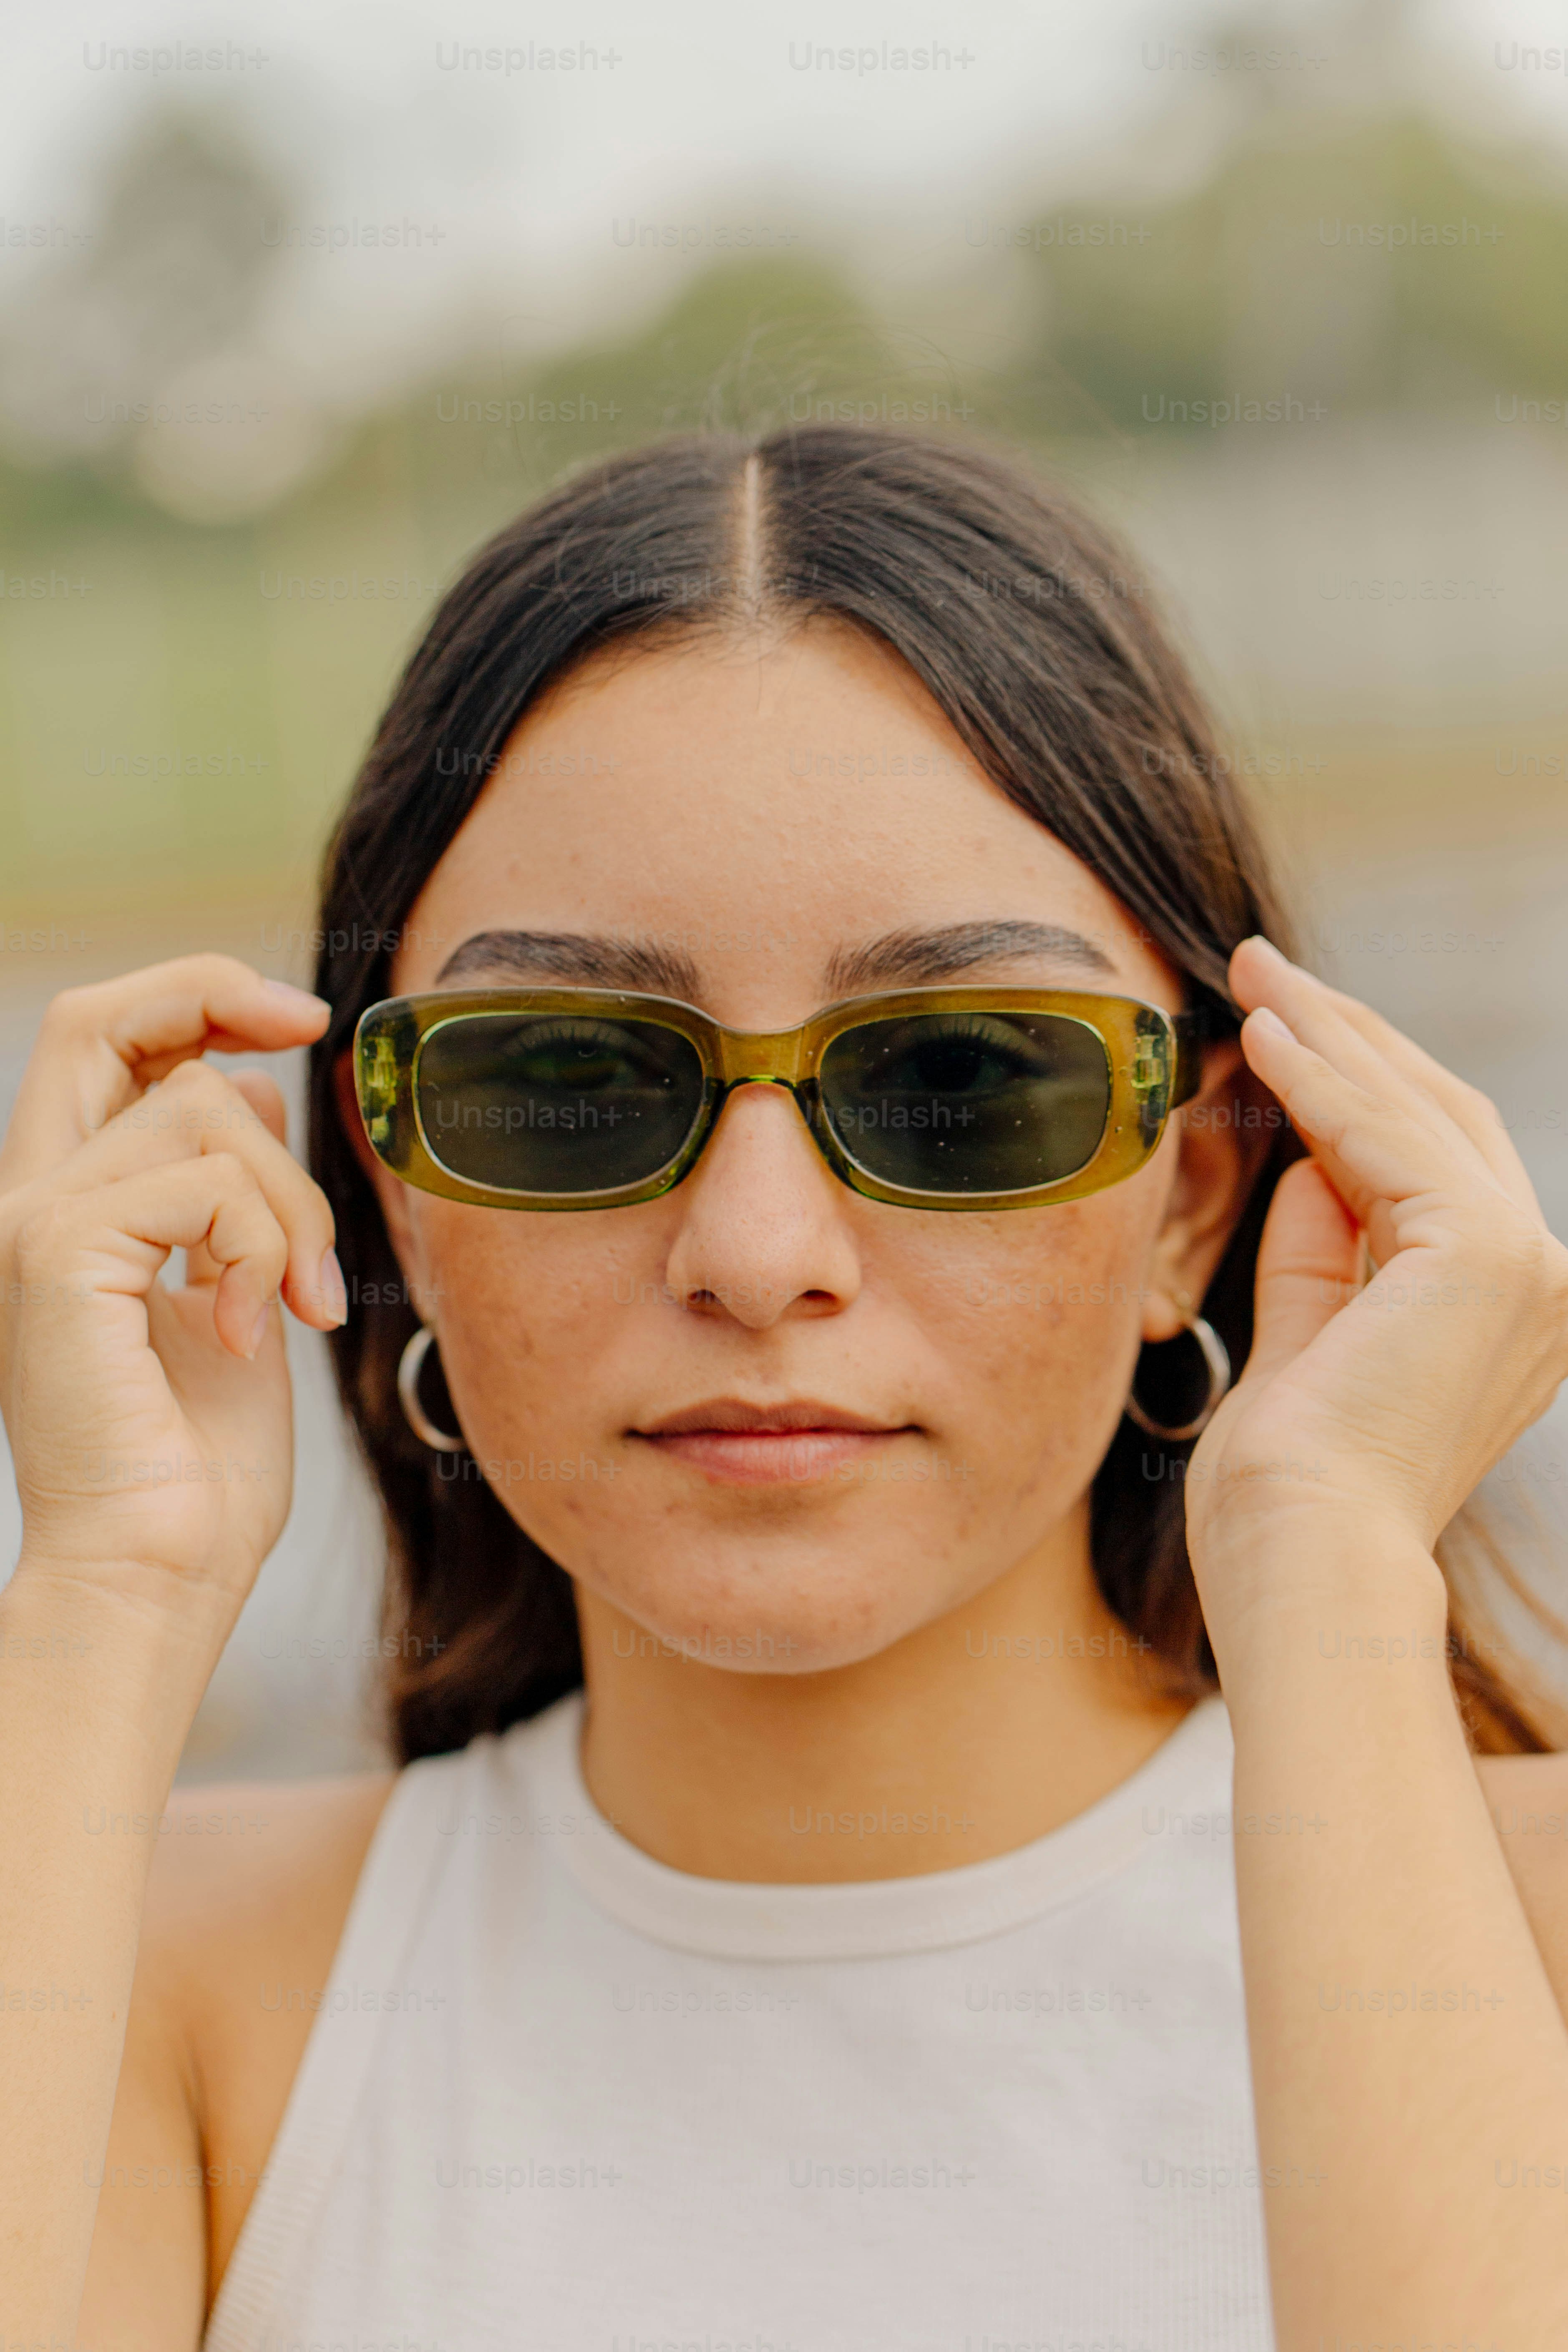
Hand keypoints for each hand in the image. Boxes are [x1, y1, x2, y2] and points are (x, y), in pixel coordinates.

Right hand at [0, 957, 342, 1619]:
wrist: (162, 1566)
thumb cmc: (200, 1464)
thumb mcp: (233, 1290)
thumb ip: (226, 1195)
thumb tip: (254, 1089)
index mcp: (67, 1209)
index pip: (101, 1044)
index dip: (191, 998)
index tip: (290, 1018)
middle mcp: (29, 1201)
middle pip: (97, 1020)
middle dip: (212, 994)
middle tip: (308, 1022)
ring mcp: (34, 1222)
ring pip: (203, 1111)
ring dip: (290, 1201)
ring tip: (297, 1303)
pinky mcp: (57, 1253)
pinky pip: (205, 1184)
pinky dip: (264, 1248)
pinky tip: (255, 1332)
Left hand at [1183, 936, 1567, 1635]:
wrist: (1299, 1554)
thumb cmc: (1287, 1484)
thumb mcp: (1306, 1336)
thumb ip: (1320, 1250)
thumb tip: (1306, 1161)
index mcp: (1503, 1310)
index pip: (1432, 1160)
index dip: (1355, 1079)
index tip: (1277, 1019)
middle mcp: (1539, 1282)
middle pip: (1437, 1117)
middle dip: (1346, 1033)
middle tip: (1261, 964)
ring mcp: (1526, 1265)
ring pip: (1416, 1113)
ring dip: (1327, 1033)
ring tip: (1250, 973)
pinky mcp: (1486, 1256)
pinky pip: (1385, 1142)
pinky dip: (1320, 1083)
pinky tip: (1262, 1034)